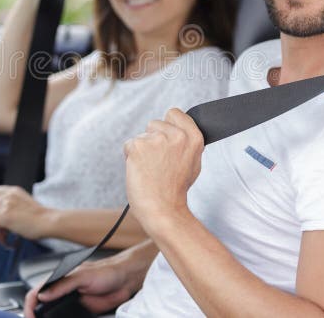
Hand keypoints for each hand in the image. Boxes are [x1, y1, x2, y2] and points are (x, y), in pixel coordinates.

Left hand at [0, 185, 49, 243]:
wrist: (48, 221)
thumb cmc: (40, 217)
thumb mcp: (24, 203)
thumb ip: (12, 205)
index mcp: (13, 190)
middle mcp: (8, 195)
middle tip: (1, 230)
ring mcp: (5, 205)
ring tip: (3, 237)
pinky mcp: (4, 216)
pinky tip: (1, 240)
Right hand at [23, 254, 137, 317]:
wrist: (125, 280)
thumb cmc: (106, 271)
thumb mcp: (82, 276)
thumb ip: (63, 285)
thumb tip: (44, 295)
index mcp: (60, 279)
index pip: (37, 292)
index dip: (30, 305)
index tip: (30, 316)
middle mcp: (63, 291)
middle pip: (42, 306)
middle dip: (36, 316)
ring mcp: (71, 302)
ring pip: (53, 315)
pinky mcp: (81, 312)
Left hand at [124, 108, 203, 233]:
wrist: (163, 210)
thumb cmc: (175, 190)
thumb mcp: (193, 162)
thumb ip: (185, 142)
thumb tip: (175, 129)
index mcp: (194, 138)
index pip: (175, 113)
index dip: (168, 125)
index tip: (166, 139)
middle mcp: (177, 136)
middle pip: (155, 123)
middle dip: (153, 138)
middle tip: (159, 162)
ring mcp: (157, 139)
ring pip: (141, 135)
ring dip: (142, 149)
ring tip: (150, 168)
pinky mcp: (139, 146)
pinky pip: (129, 144)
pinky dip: (131, 157)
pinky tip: (141, 170)